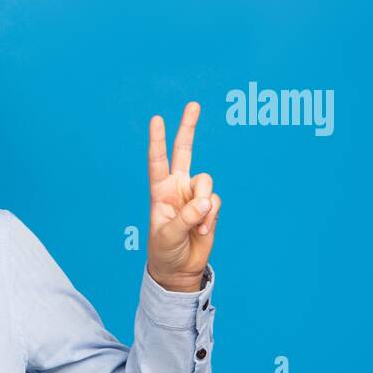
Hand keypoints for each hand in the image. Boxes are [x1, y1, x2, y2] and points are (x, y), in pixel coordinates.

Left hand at [146, 101, 220, 290]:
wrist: (179, 268)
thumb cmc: (165, 251)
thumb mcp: (169, 235)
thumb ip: (186, 217)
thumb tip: (207, 202)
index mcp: (159, 191)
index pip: (158, 161)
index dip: (158, 141)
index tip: (156, 119)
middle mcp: (177, 188)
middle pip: (185, 152)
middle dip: (188, 128)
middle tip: (193, 104)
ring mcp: (195, 196)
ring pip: (207, 182)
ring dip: (204, 204)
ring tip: (197, 224)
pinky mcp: (210, 207)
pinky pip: (216, 201)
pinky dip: (212, 216)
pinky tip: (203, 229)